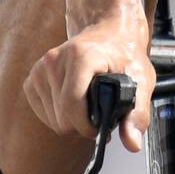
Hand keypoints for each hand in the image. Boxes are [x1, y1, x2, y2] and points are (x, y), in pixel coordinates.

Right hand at [23, 4, 154, 151]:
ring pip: (53, 120)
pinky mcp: (33, 78)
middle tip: (100, 112)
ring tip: (89, 105)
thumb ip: (137, 112)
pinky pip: (43, 113)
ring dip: (71, 121)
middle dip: (82, 125)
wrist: (109, 30)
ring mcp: (41, 68)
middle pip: (62, 118)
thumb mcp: (141, 79)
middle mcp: (55, 60)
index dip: (87, 126)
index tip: (102, 127)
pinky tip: (74, 103)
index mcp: (80, 56)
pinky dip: (59, 116)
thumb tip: (132, 143)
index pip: (71, 105)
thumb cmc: (124, 53)